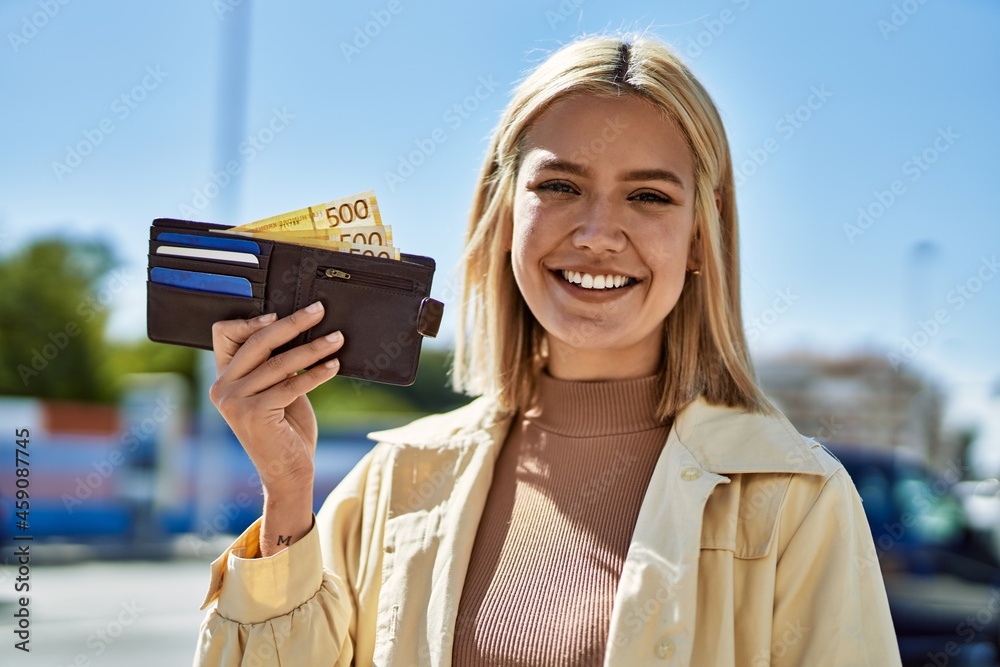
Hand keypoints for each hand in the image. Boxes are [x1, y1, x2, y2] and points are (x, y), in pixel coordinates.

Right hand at [208, 301, 343, 552]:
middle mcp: (222, 388)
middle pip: (258, 342)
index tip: (279, 313)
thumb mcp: (278, 390)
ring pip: (279, 363)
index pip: (224, 335)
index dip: (249, 320)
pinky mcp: (254, 414)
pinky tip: (334, 365)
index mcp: (223, 379)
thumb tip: (300, 329)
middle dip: (292, 323)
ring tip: (337, 339)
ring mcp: (235, 402)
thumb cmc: (286, 429)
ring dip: (314, 348)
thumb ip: (276, 365)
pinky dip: (316, 374)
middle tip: (319, 309)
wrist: (288, 472)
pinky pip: (291, 385)